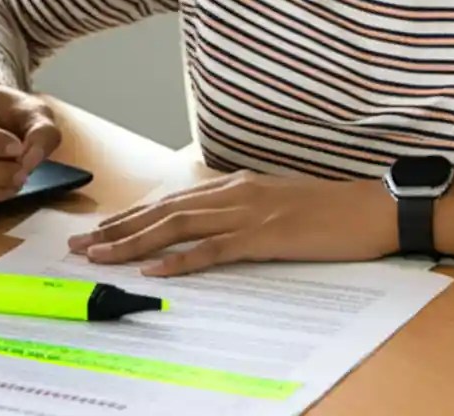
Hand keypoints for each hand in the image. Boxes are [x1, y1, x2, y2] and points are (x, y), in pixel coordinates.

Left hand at [67, 171, 397, 275]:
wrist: (372, 208)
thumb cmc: (329, 210)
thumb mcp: (277, 202)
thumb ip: (243, 209)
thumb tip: (212, 224)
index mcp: (235, 185)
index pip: (171, 200)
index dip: (133, 215)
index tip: (100, 229)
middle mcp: (234, 193)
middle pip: (163, 210)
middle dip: (118, 228)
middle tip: (81, 245)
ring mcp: (248, 213)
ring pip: (177, 227)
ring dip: (134, 242)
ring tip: (101, 256)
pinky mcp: (265, 236)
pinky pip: (213, 249)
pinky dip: (180, 260)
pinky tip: (155, 269)